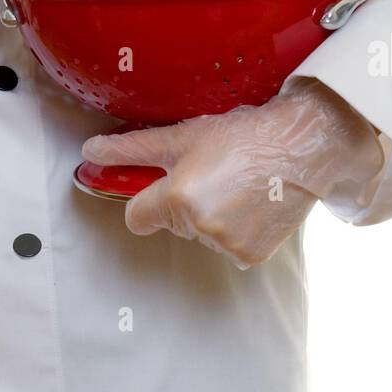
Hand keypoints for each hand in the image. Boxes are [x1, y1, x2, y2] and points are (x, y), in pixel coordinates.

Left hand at [81, 77, 385, 269]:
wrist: (301, 148)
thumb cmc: (243, 135)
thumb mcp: (183, 135)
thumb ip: (132, 148)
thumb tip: (91, 151)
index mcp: (178, 199)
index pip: (136, 216)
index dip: (147, 197)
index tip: (163, 183)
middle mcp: (200, 228)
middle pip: (171, 223)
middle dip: (183, 201)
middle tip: (212, 171)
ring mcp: (227, 246)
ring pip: (199, 234)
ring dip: (210, 215)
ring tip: (237, 183)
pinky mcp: (250, 257)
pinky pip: (226, 246)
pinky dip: (234, 229)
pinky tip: (251, 203)